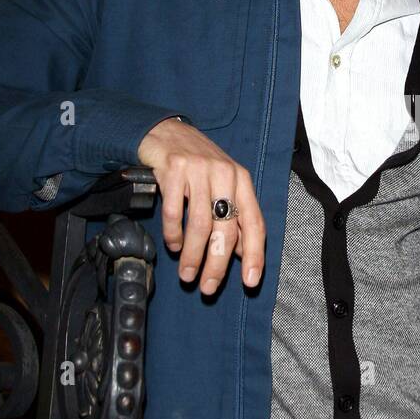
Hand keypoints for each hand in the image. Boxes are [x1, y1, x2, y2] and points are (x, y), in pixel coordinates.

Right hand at [137, 117, 265, 293]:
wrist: (164, 131)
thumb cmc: (197, 164)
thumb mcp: (222, 185)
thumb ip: (234, 215)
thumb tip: (240, 252)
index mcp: (241, 181)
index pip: (255, 223)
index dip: (254, 255)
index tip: (250, 281)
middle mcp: (224, 174)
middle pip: (226, 228)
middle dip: (217, 264)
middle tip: (208, 287)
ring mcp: (199, 170)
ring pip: (200, 224)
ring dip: (193, 255)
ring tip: (187, 274)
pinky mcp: (173, 169)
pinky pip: (174, 211)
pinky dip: (173, 234)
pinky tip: (173, 246)